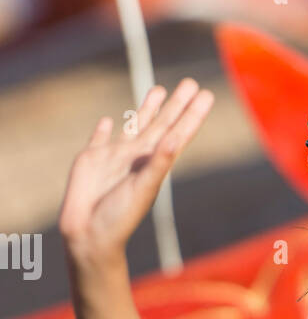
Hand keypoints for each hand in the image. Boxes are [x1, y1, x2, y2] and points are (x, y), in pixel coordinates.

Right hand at [58, 78, 213, 262]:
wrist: (88, 235)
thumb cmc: (119, 217)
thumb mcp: (144, 189)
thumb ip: (159, 163)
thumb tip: (176, 138)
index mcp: (154, 163)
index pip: (178, 132)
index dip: (192, 115)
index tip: (207, 94)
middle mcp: (136, 156)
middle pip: (160, 123)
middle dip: (176, 105)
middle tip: (191, 83)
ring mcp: (114, 157)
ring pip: (134, 126)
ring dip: (146, 109)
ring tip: (159, 89)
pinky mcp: (90, 159)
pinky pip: (100, 139)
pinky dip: (105, 129)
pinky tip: (110, 120)